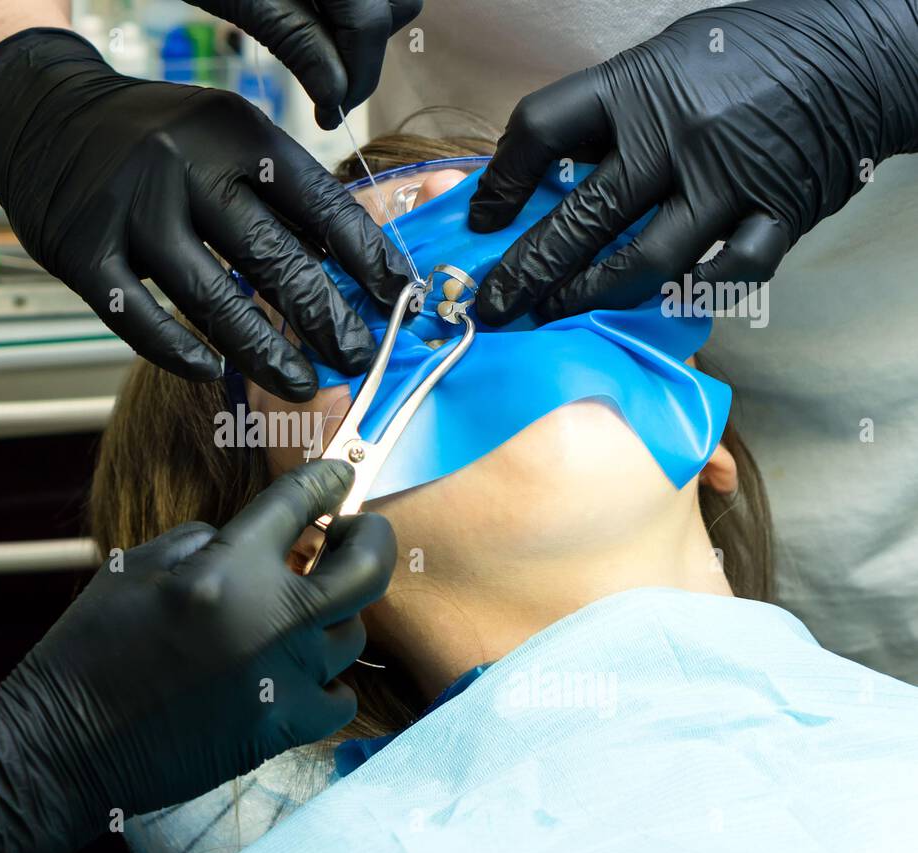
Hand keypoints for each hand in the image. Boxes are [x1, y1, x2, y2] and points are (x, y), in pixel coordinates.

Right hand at [0, 28, 411, 400]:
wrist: (45, 115)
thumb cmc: (155, 139)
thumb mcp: (224, 136)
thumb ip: (277, 192)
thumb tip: (349, 265)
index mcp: (234, 131)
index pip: (317, 201)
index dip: (364, 256)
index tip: (396, 299)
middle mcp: (183, 164)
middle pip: (271, 257)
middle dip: (326, 316)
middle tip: (361, 357)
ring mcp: (129, 209)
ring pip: (210, 298)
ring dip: (264, 350)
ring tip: (302, 383)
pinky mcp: (81, 251)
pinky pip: (138, 318)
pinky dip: (180, 352)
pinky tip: (214, 374)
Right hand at [0, 461, 396, 852]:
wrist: (69, 743)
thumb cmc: (92, 649)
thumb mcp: (135, 567)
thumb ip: (202, 541)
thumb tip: (249, 538)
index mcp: (225, 568)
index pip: (299, 504)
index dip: (326, 480)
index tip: (337, 475)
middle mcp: (268, 618)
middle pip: (366, 568)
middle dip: (371, 537)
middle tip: (353, 532)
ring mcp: (283, 678)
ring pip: (352, 634)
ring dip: (334, 614)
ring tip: (306, 609)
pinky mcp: (282, 729)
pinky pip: (339, 695)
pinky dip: (328, 679)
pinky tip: (302, 670)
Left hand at [189, 0, 422, 127]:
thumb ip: (298, 44)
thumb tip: (336, 99)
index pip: (370, 24)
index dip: (357, 77)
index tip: (333, 113)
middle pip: (398, 3)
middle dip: (366, 46)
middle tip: (326, 79)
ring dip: (365, 20)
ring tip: (319, 40)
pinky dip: (354, 3)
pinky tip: (316, 11)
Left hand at [468, 0, 917, 324]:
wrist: (856, 52)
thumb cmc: (747, 57)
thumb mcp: (663, 62)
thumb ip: (608, 115)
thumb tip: (540, 174)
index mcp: (640, 88)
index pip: (544, 130)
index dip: (502, 179)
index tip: (481, 218)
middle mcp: (678, 137)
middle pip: (582, 217)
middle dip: (526, 271)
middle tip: (494, 305)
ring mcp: (728, 181)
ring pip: (643, 262)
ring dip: (588, 297)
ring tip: (553, 315)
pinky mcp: (777, 214)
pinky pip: (726, 274)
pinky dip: (691, 294)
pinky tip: (658, 304)